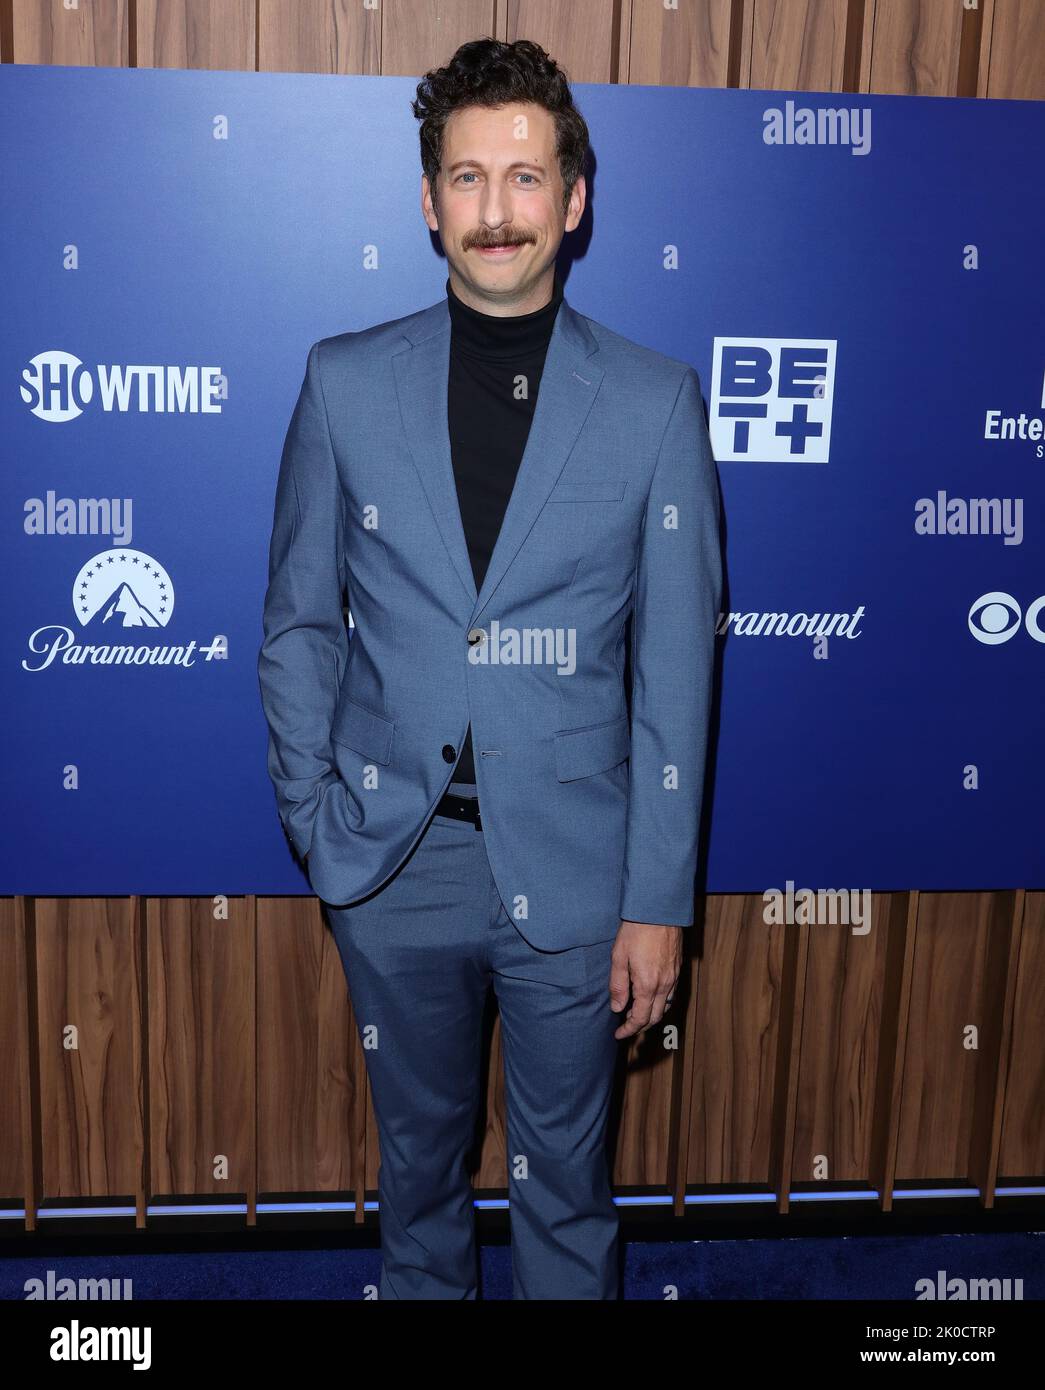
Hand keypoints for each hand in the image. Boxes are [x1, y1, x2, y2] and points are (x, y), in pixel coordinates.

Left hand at [608, 920, 681, 1039]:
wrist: (658, 910)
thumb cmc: (636, 930)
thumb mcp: (618, 957)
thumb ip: (618, 985)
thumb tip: (617, 1008)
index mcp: (647, 985)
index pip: (639, 1018)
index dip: (628, 1030)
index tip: (618, 1034)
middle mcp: (664, 985)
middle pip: (654, 1017)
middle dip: (640, 1026)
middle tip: (626, 1026)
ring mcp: (674, 977)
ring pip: (665, 1007)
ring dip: (651, 1015)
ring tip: (636, 1012)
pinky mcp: (678, 968)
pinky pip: (671, 994)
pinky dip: (661, 1003)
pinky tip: (650, 997)